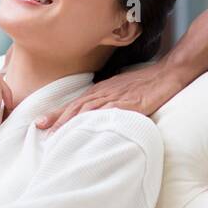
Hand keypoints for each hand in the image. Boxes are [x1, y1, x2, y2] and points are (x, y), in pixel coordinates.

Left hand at [33, 60, 191, 130]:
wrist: (167, 74)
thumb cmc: (144, 82)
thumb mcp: (120, 90)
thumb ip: (106, 100)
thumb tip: (93, 113)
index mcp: (101, 91)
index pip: (74, 103)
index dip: (57, 113)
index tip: (40, 123)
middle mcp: (105, 93)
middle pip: (76, 107)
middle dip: (57, 119)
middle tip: (41, 130)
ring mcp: (117, 98)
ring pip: (89, 109)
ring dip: (71, 122)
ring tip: (57, 134)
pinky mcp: (131, 104)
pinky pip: (112, 112)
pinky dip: (97, 120)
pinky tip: (88, 128)